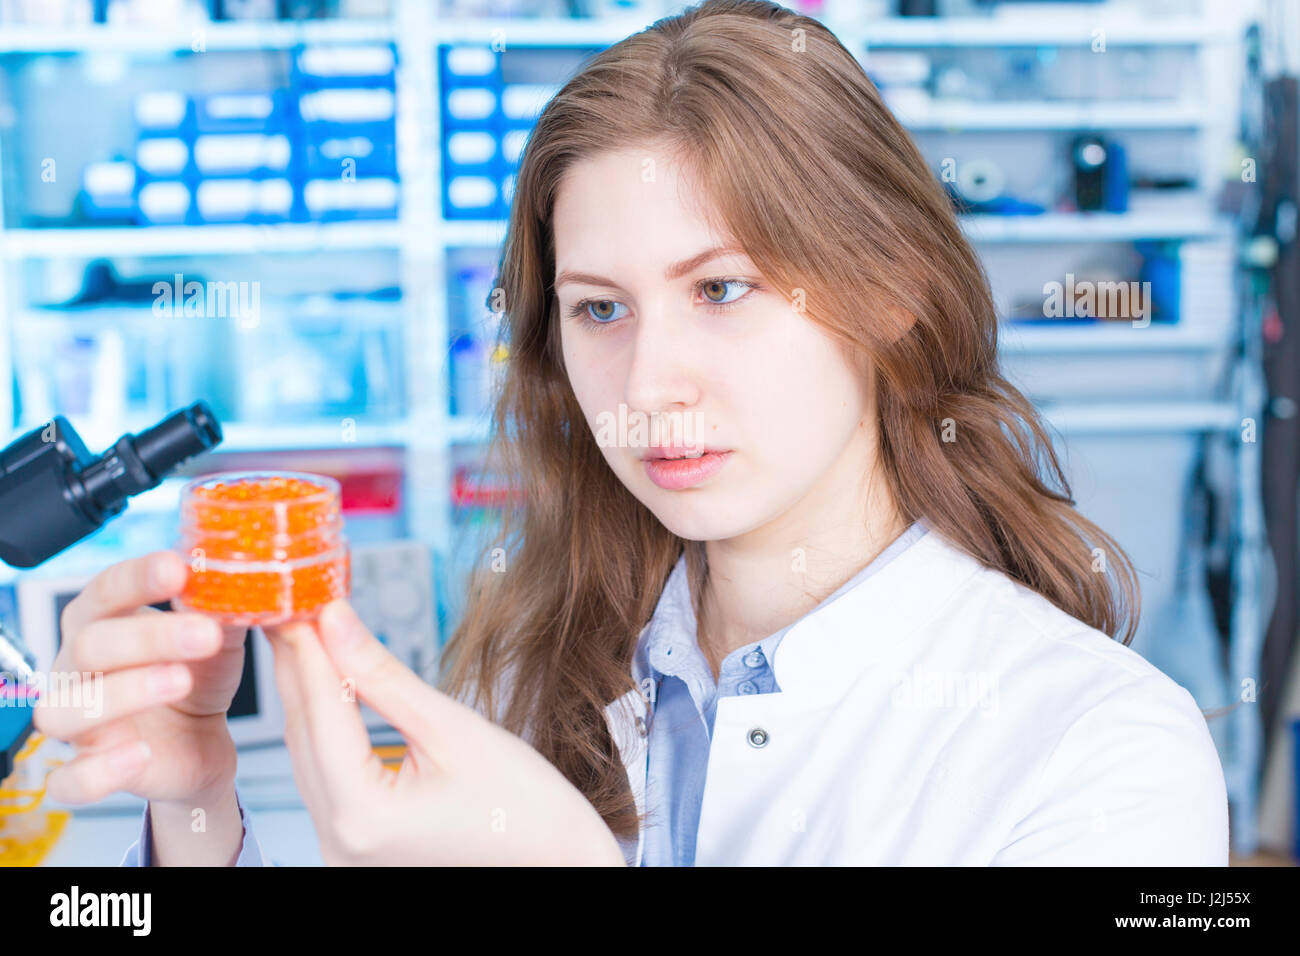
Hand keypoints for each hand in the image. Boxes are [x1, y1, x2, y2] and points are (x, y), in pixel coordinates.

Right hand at [32, 551, 248, 807]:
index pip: (105, 591)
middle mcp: (77, 669)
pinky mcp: (89, 771)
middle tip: (204, 635)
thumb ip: (220, 605)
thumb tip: (240, 572)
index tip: (178, 569)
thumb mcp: (217, 636)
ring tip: (180, 681)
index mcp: (102, 622)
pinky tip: (139, 754)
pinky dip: (99, 770)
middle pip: (89, 646)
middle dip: (147, 637)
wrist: (201, 739)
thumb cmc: (197, 676)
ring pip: (66, 710)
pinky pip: (70, 780)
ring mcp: (78, 723)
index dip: (137, 578)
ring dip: (123, 693)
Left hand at [263, 600, 625, 865]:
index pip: (321, 712)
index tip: (299, 598)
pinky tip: (329, 684)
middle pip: (303, 733)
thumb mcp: (453, 727)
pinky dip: (325, 725)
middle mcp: (339, 842)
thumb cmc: (523, 806)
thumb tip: (334, 621)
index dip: (308, 648)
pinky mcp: (354, 842)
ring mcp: (342, 849)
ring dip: (308, 692)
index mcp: (364, 816)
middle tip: (295, 603)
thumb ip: (383, 675)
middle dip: (300, 664)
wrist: (556, 859)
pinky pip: (324, 773)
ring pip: (307, 752)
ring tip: (308, 632)